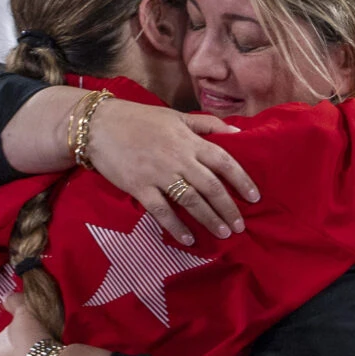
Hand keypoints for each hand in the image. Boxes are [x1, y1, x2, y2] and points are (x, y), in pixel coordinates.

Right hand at [86, 98, 259, 245]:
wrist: (99, 125)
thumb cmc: (140, 119)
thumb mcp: (176, 116)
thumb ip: (207, 125)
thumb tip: (238, 131)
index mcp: (189, 140)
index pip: (224, 161)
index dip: (242, 180)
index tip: (255, 197)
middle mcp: (179, 158)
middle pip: (211, 186)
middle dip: (229, 208)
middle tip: (240, 226)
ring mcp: (159, 174)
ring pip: (191, 201)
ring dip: (209, 219)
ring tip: (223, 234)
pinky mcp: (139, 187)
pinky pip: (162, 211)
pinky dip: (176, 226)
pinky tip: (188, 239)